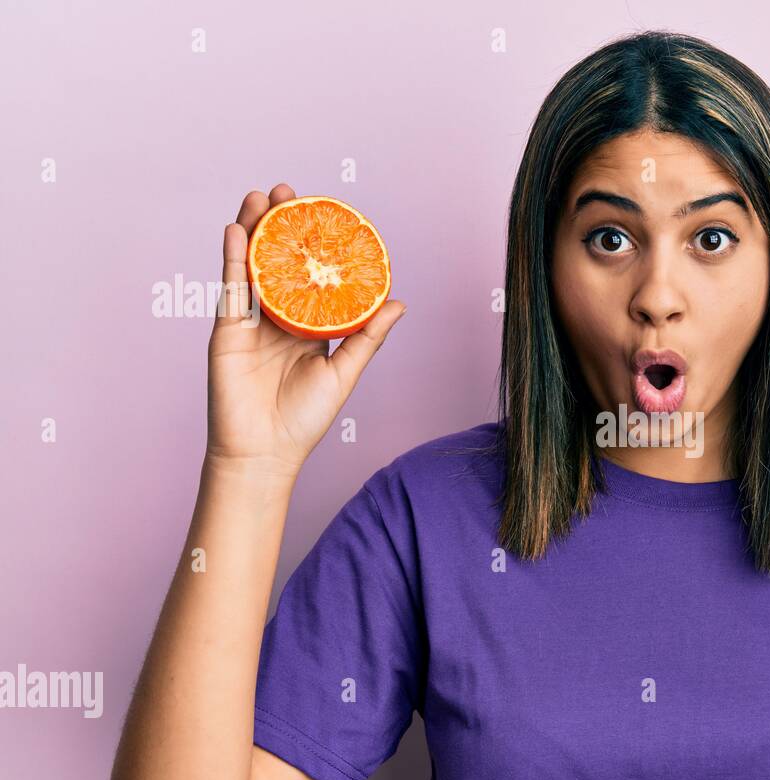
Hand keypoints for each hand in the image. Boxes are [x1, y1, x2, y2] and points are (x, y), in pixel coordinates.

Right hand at [205, 184, 404, 478]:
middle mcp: (277, 318)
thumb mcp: (344, 373)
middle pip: (277, 261)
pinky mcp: (226, 331)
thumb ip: (367, 337)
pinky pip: (230, 288)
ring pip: (251, 265)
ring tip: (262, 197)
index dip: (313, 245)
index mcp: (307, 326)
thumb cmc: (305, 419)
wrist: (264, 452)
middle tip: (289, 191)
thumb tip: (399, 303)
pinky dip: (231, 257)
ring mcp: (249, 322)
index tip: (323, 213)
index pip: (311, 274)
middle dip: (281, 225)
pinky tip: (234, 229)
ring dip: (253, 229)